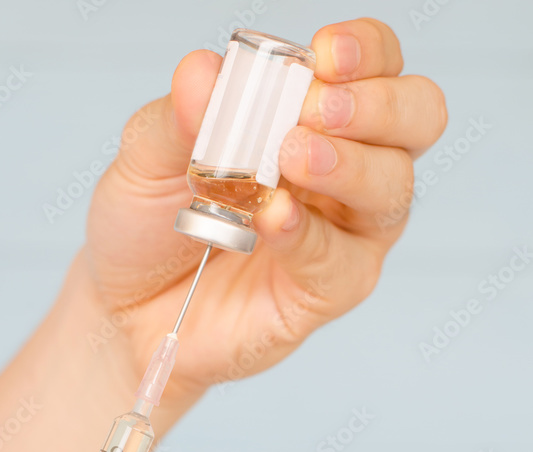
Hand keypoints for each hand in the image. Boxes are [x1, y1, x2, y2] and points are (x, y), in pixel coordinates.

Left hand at [85, 17, 446, 400]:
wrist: (123, 310)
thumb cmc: (148, 228)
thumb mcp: (147, 158)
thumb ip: (180, 116)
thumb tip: (205, 72)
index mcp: (310, 119)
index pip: (375, 66)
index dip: (364, 52)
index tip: (322, 55)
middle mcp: (343, 171)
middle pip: (416, 119)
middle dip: (378, 105)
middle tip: (315, 109)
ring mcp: (342, 234)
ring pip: (394, 189)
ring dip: (349, 165)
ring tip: (289, 158)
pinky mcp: (326, 292)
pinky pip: (342, 262)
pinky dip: (309, 235)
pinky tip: (274, 218)